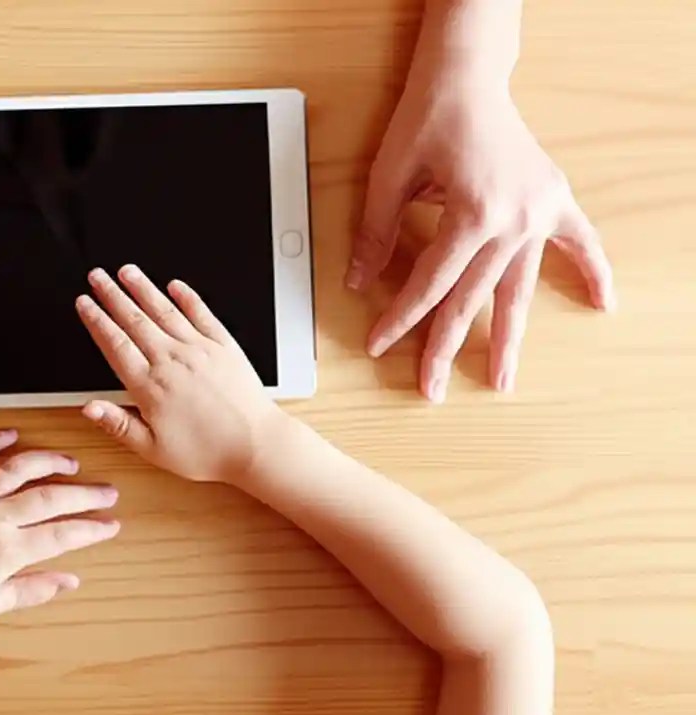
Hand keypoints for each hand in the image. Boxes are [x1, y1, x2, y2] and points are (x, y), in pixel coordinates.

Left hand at [0, 430, 120, 620]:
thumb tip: (68, 581)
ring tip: (69, 462)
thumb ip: (33, 590)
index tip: (109, 524)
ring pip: (19, 469)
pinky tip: (12, 435)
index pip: (62, 536)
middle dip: (85, 494)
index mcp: (5, 551)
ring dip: (48, 461)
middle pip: (51, 498)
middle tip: (106, 491)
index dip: (92, 529)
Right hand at [74, 266, 283, 484]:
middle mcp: (172, 361)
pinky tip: (174, 285)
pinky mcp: (224, 346)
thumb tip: (89, 408)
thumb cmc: (208, 452)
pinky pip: (201, 313)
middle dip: (112, 295)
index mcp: (151, 386)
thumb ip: (118, 424)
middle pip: (134, 319)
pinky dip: (186, 297)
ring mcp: (199, 349)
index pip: (115, 344)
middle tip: (97, 276)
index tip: (84, 303)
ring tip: (126, 271)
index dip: (96, 321)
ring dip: (142, 288)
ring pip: (164, 310)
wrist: (256, 446)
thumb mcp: (153, 449)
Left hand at [350, 70, 615, 401]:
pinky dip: (591, 270)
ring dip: (510, 337)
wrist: (466, 79)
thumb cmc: (428, 119)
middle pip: (472, 298)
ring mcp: (538, 213)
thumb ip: (376, 234)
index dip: (402, 317)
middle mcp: (513, 220)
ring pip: (519, 288)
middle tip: (431, 390)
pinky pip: (579, 243)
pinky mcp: (553, 200)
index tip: (381, 346)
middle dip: (447, 347)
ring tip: (503, 380)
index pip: (430, 283)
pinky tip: (601, 303)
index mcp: (472, 214)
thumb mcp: (389, 177)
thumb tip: (359, 283)